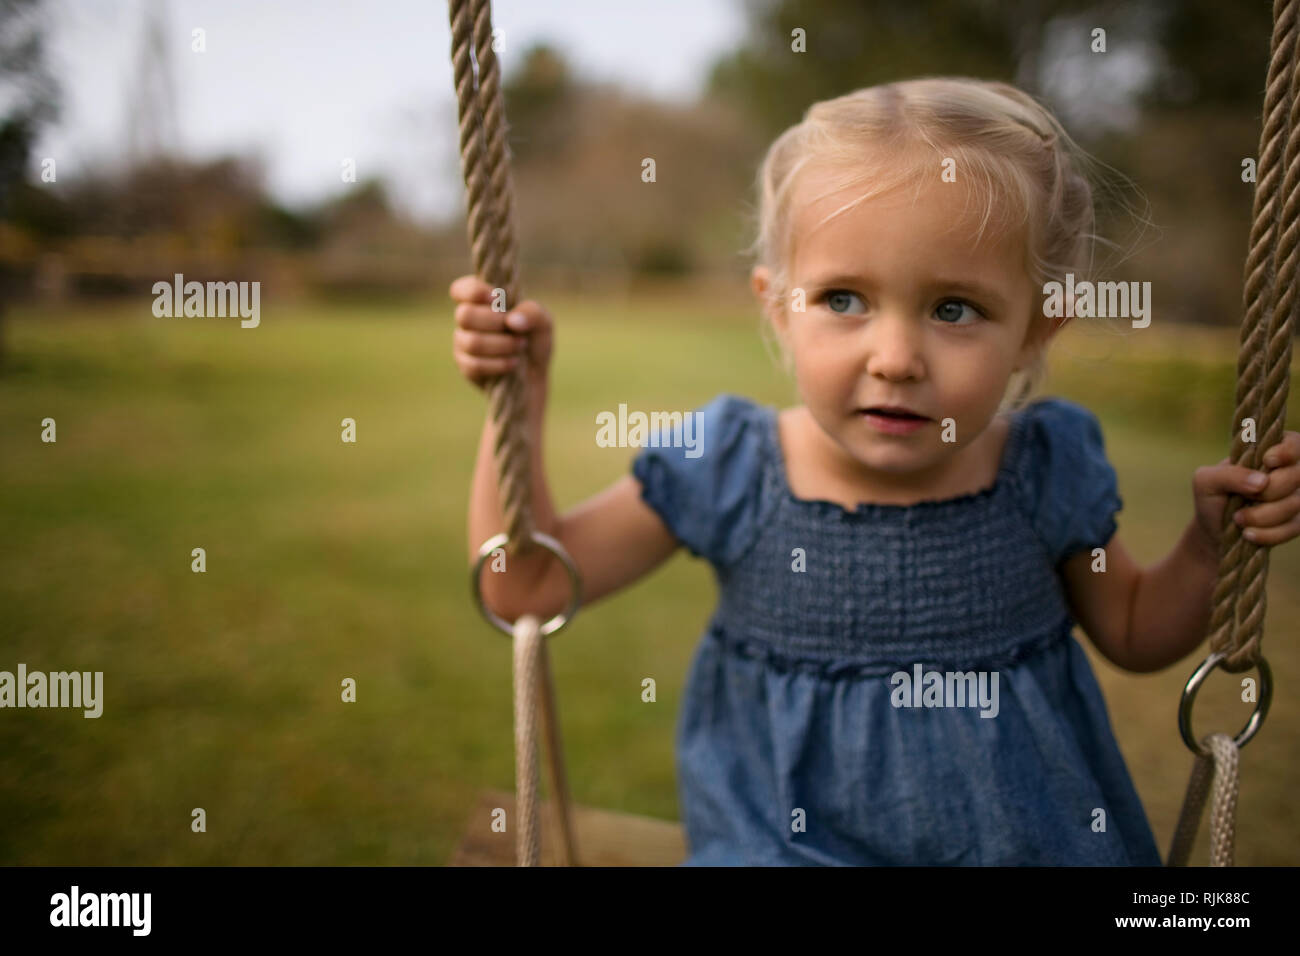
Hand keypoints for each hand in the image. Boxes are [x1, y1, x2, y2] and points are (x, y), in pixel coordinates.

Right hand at [449, 274, 553, 389]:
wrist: (534, 375)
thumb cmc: (534, 341)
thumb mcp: (542, 322)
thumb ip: (531, 313)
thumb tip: (511, 320)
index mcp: (481, 303)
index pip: (460, 290)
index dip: (473, 291)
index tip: (497, 298)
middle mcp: (467, 322)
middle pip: (464, 315)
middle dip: (494, 322)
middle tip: (516, 329)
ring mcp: (463, 345)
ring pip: (472, 342)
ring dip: (502, 345)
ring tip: (520, 346)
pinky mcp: (466, 367)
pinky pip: (475, 365)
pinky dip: (499, 363)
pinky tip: (513, 363)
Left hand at [1192, 430, 1299, 551]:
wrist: (1214, 531)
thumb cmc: (1212, 497)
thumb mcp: (1206, 481)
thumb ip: (1229, 475)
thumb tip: (1261, 482)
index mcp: (1268, 452)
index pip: (1293, 443)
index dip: (1287, 451)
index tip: (1268, 460)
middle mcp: (1288, 472)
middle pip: (1298, 474)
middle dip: (1271, 490)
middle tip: (1245, 498)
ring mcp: (1295, 497)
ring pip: (1296, 503)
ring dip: (1263, 516)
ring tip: (1238, 519)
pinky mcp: (1296, 521)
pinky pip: (1294, 527)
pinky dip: (1268, 533)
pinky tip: (1248, 534)